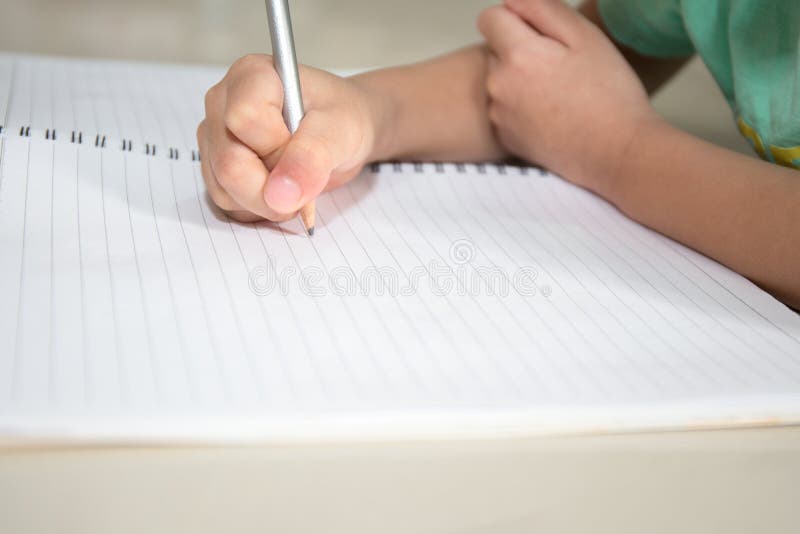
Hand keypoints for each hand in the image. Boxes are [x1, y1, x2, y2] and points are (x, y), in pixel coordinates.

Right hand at [198, 55, 376, 221]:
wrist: (339, 133)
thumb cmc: (340, 118)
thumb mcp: (340, 130)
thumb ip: (312, 157)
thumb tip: (280, 195)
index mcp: (250, 76)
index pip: (245, 118)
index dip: (278, 147)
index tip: (306, 148)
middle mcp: (222, 103)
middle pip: (229, 162)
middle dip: (273, 187)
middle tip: (305, 179)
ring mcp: (213, 137)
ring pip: (223, 189)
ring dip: (266, 202)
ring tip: (294, 180)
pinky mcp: (213, 166)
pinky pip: (226, 202)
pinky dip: (257, 208)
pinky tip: (278, 189)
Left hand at [478, 0, 660, 196]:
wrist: (616, 153)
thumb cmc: (608, 95)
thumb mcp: (584, 36)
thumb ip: (542, 9)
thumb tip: (512, 1)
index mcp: (517, 55)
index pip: (490, 18)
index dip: (516, 19)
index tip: (539, 32)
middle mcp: (498, 86)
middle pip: (495, 52)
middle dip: (519, 52)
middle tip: (560, 67)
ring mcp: (499, 115)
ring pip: (500, 82)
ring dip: (519, 81)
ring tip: (559, 94)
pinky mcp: (505, 139)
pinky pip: (504, 111)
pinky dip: (520, 110)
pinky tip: (552, 116)